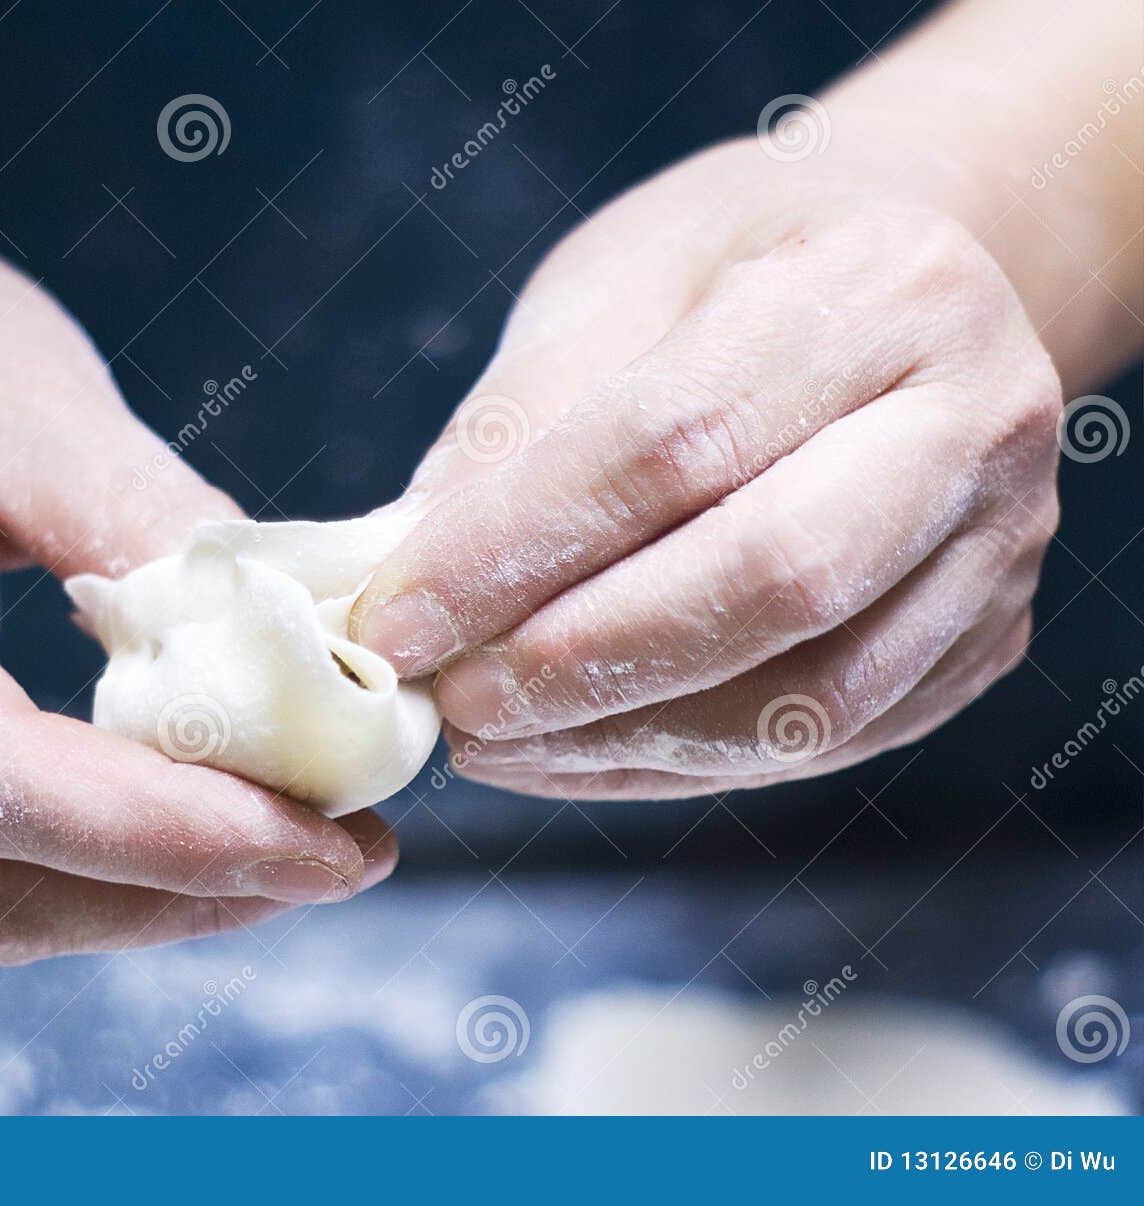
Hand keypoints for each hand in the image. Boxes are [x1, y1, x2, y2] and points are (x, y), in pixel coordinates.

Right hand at [0, 200, 394, 961]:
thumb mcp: (26, 398)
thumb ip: (147, 527)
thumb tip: (298, 655)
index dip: (172, 833)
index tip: (330, 839)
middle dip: (188, 887)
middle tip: (347, 855)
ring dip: (159, 896)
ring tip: (302, 847)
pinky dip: (106, 864)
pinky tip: (208, 823)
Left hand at [352, 137, 1061, 798]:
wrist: (900, 285)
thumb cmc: (735, 266)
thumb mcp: (612, 286)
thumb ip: (521, 424)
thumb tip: (408, 574)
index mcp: (878, 286)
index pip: (673, 443)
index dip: (515, 550)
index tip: (393, 620)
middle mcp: (976, 418)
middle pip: (772, 580)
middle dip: (581, 663)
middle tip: (450, 705)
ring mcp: (999, 544)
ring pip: (809, 697)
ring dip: (622, 739)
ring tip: (491, 738)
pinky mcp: (983, 640)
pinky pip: (823, 740)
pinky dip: (677, 762)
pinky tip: (572, 752)